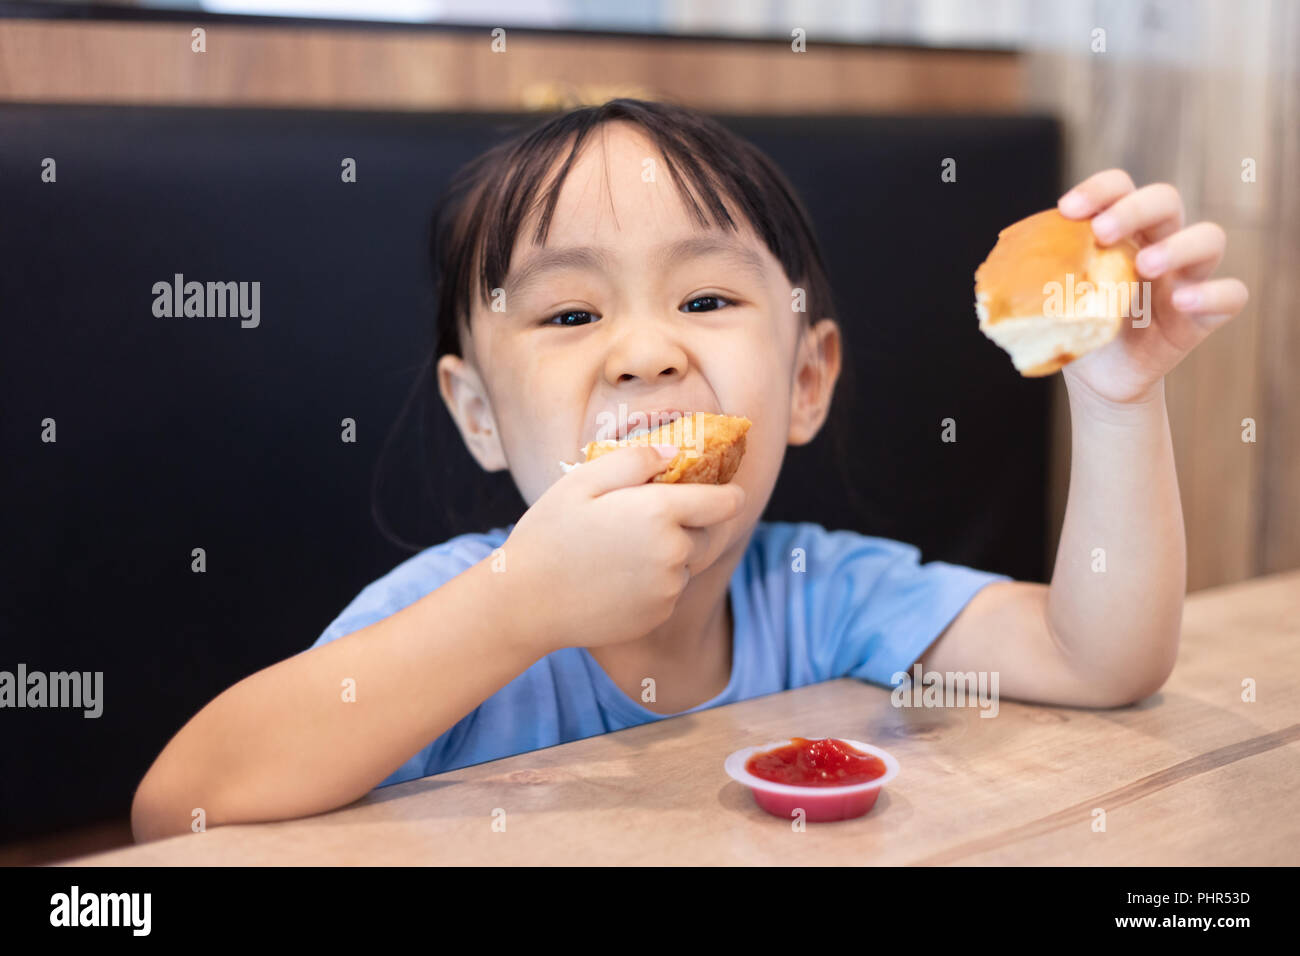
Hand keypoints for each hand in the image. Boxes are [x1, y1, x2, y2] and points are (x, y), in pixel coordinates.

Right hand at [499, 444, 745, 654]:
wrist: (525, 603)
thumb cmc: (549, 533)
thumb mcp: (583, 480)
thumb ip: (636, 459)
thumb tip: (675, 453)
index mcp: (660, 512)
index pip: (727, 502)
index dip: (727, 494)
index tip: (716, 491)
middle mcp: (674, 552)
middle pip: (711, 534)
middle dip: (692, 523)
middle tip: (648, 519)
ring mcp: (669, 589)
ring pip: (688, 563)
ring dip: (670, 554)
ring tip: (621, 550)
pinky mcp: (658, 615)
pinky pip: (670, 591)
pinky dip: (654, 582)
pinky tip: (615, 578)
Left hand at [1055, 169, 1248, 405]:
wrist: (1096, 377)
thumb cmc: (1074, 326)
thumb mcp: (1050, 299)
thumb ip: (1032, 280)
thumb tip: (990, 281)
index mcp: (1119, 230)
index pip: (1119, 187)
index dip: (1099, 188)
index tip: (1068, 208)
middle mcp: (1157, 241)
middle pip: (1165, 200)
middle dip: (1134, 208)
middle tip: (1102, 232)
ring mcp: (1185, 275)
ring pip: (1209, 238)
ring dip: (1178, 245)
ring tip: (1144, 265)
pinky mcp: (1203, 313)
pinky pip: (1230, 295)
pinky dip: (1212, 294)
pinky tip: (1180, 302)